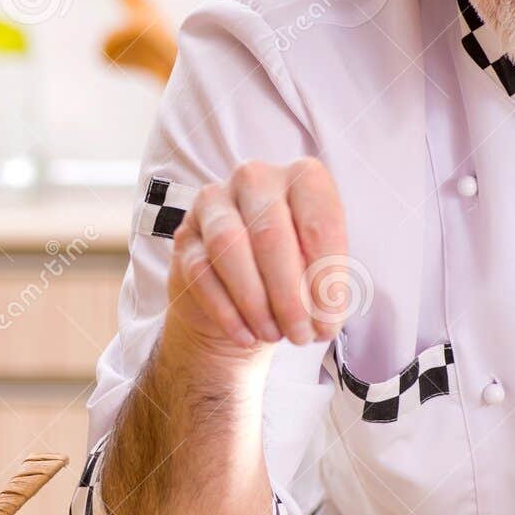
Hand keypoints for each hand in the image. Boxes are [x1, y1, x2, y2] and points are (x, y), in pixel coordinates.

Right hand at [165, 157, 348, 365]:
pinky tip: (247, 336)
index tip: (330, 320)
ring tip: (274, 335)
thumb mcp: (317, 269)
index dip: (327, 276)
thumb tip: (324, 313)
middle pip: (271, 233)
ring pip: (229, 247)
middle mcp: (256, 179)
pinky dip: (227, 311)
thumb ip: (323, 282)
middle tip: (302, 335)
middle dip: (290, 294)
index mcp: (302, 177)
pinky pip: (201, 272)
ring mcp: (214, 203)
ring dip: (255, 301)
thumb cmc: (291, 269)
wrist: (241, 286)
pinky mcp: (185, 235)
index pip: (319, 221)